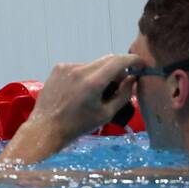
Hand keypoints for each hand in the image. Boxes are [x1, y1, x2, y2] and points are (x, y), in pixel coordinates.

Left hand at [27, 54, 142, 143]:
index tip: (142, 64)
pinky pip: (79, 67)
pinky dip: (87, 75)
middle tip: (125, 81)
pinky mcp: (58, 68)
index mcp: (92, 82)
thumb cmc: (78, 125)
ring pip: (93, 64)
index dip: (133, 60)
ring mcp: (66, 67)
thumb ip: (123, 94)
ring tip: (101, 92)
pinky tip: (83, 91)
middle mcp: (78, 69)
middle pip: (107, 60)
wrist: (46, 127)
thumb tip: (133, 79)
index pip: (118, 61)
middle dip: (119, 68)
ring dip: (102, 73)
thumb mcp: (106, 113)